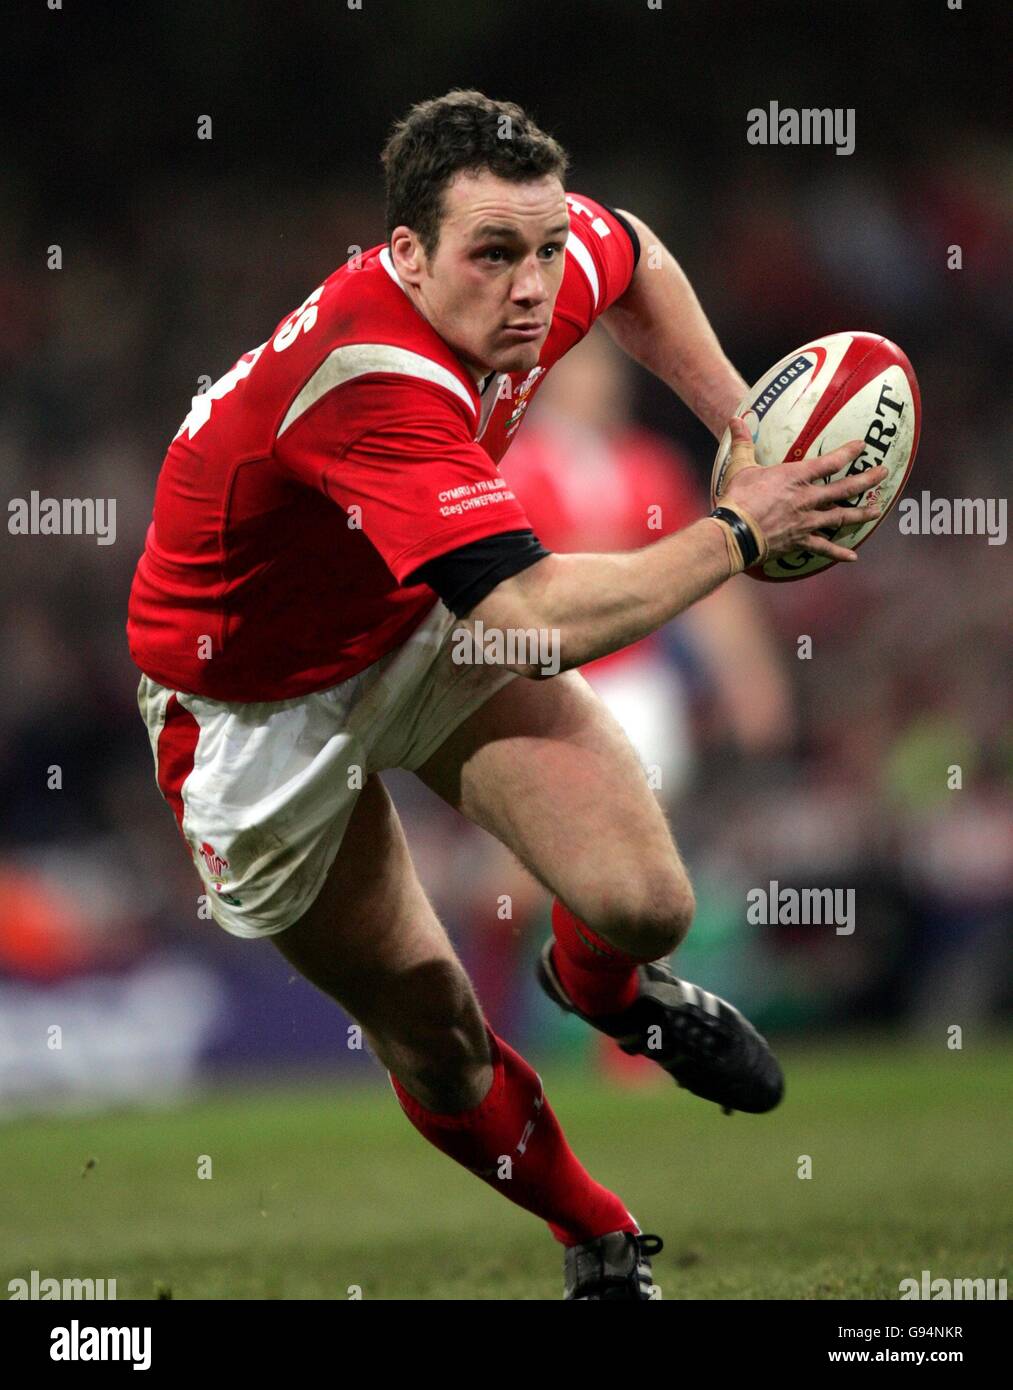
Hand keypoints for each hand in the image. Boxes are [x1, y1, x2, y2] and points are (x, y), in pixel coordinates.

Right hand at [722, 416, 886, 564]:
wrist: (736, 533)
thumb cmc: (738, 499)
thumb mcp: (740, 466)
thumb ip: (743, 442)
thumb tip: (734, 418)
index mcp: (795, 477)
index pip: (829, 462)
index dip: (848, 452)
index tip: (862, 446)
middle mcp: (807, 498)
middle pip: (844, 488)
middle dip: (866, 480)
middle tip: (884, 473)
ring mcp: (806, 521)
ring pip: (841, 517)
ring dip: (861, 514)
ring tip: (877, 511)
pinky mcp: (800, 541)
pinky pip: (824, 548)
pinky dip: (838, 553)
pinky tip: (853, 557)